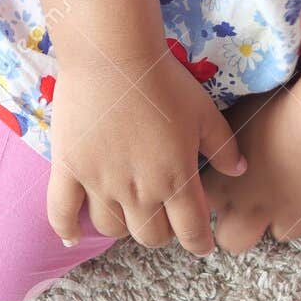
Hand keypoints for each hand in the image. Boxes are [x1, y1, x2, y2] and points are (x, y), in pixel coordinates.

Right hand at [47, 50, 244, 255]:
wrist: (113, 55)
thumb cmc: (163, 81)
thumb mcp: (204, 112)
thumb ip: (223, 146)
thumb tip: (239, 171)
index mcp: (176, 179)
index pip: (191, 231)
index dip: (199, 244)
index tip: (202, 245)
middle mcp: (139, 191)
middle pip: (150, 236)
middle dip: (162, 233)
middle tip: (164, 218)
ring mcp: (100, 183)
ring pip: (112, 229)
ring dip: (123, 226)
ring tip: (127, 212)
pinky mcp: (69, 169)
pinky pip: (61, 211)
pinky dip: (65, 228)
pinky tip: (72, 236)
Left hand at [203, 89, 300, 253]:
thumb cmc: (270, 113)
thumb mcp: (234, 119)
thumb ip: (222, 143)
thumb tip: (215, 143)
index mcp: (224, 186)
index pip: (200, 211)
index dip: (210, 202)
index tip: (220, 189)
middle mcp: (251, 209)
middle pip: (233, 242)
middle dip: (238, 229)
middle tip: (250, 207)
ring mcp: (289, 217)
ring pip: (283, 234)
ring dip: (287, 217)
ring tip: (295, 189)